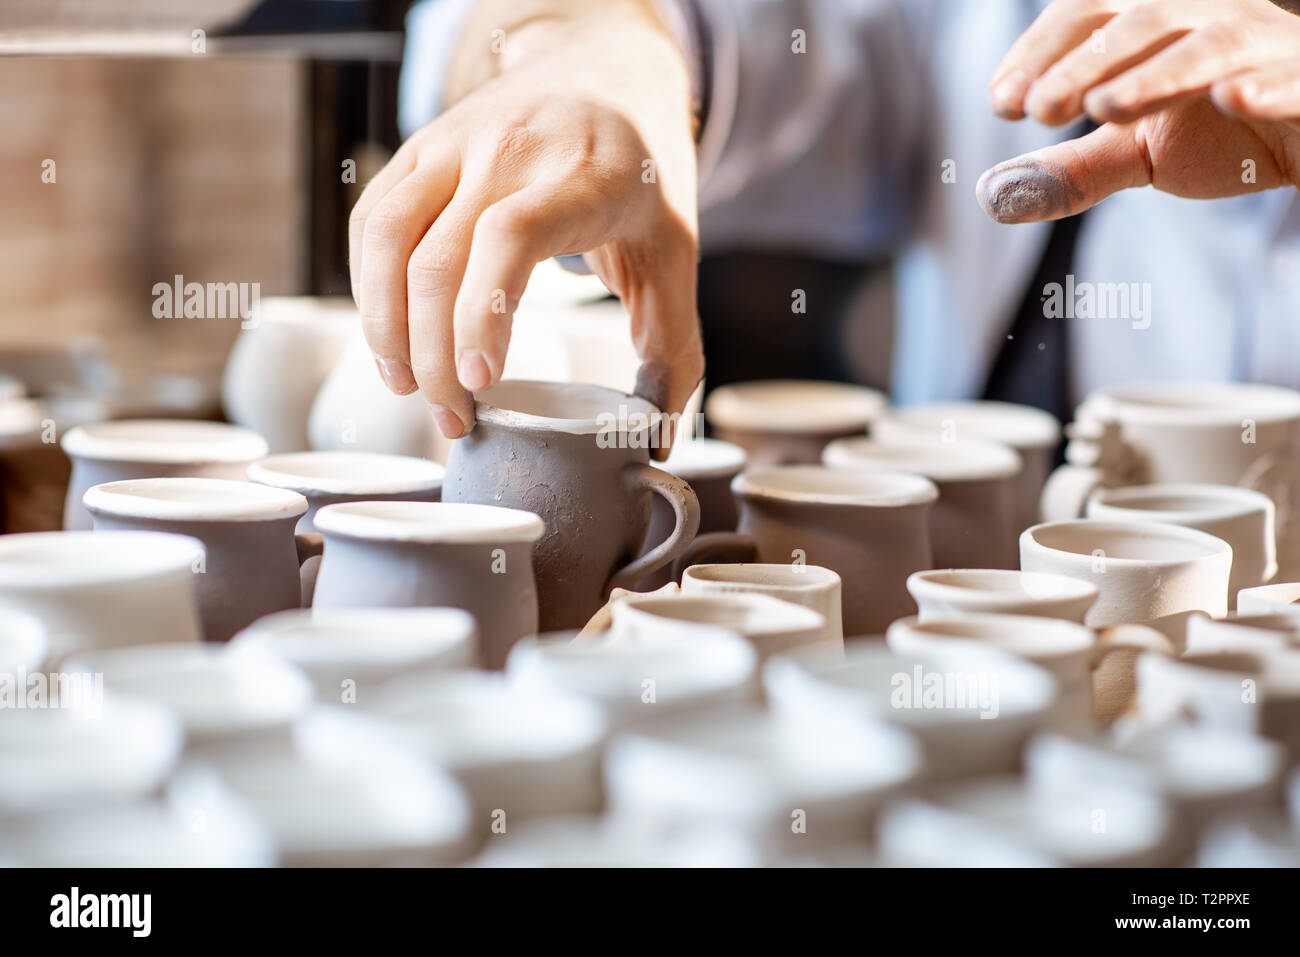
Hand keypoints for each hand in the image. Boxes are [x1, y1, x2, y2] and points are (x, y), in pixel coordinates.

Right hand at [348, 3, 702, 451]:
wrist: (603, 73)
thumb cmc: (640, 174)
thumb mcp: (675, 251)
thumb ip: (674, 345)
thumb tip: (655, 440)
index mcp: (584, 176)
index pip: (512, 237)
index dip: (484, 314)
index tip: (480, 381)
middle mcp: (510, 150)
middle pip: (439, 258)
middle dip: (433, 355)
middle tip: (453, 419)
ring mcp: (454, 143)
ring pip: (386, 238)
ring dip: (383, 325)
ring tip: (404, 387)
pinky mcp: (418, 149)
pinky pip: (371, 221)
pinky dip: (367, 285)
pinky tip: (391, 337)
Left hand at [978, 0, 1299, 222]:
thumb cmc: (1216, 132)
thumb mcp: (1133, 151)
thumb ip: (1069, 170)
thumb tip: (993, 197)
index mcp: (1157, 24)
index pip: (1090, 11)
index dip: (1041, 51)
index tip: (1003, 103)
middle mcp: (1208, 19)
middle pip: (1142, 19)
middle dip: (1084, 61)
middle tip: (1038, 108)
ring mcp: (1262, 48)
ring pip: (1211, 44)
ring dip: (1155, 73)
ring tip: (1105, 106)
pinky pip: (1291, 77)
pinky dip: (1263, 86)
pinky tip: (1232, 99)